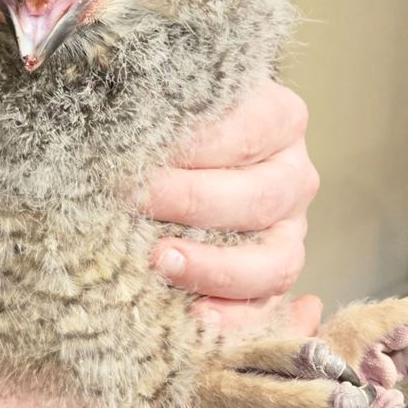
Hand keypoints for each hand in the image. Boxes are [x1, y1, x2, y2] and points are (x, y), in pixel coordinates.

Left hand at [142, 81, 321, 334]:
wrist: (175, 155)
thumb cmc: (167, 118)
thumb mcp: (165, 93)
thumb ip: (152, 89)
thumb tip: (112, 91)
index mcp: (280, 119)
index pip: (247, 131)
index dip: (195, 144)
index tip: (141, 149)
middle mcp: (294, 176)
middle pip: (257, 197)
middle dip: (190, 201)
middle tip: (135, 199)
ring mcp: (289, 232)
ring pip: (274, 262)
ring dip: (213, 267)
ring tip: (160, 261)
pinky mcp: (272, 278)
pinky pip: (266, 309)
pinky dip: (233, 318)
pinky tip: (194, 317)